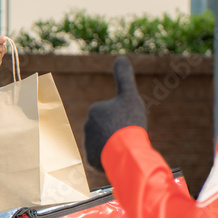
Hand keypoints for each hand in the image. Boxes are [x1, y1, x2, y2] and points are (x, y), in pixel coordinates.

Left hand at [84, 57, 146, 171]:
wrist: (125, 151)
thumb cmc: (128, 122)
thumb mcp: (129, 95)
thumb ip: (124, 77)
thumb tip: (121, 57)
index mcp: (95, 110)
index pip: (111, 114)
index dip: (123, 118)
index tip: (129, 122)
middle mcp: (87, 127)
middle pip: (107, 129)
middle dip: (117, 132)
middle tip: (128, 136)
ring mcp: (88, 145)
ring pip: (104, 143)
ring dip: (113, 145)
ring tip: (123, 147)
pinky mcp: (91, 160)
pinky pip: (101, 157)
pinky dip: (109, 158)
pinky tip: (118, 156)